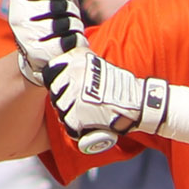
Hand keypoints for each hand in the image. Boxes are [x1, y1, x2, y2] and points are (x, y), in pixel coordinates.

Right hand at [7, 0, 86, 85]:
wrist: (38, 58)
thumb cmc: (50, 22)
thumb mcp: (55, 0)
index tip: (61, 2)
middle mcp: (18, 17)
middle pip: (60, 5)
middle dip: (71, 12)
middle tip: (68, 20)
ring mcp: (26, 36)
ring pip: (66, 24)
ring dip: (75, 28)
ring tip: (69, 32)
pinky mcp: (38, 54)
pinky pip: (67, 42)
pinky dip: (76, 42)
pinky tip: (71, 43)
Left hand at [45, 48, 166, 145]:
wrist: (138, 102)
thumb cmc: (121, 86)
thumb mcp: (97, 66)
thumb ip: (78, 67)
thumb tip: (59, 74)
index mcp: (76, 58)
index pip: (50, 70)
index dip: (58, 82)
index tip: (66, 88)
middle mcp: (73, 73)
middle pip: (55, 92)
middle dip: (64, 100)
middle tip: (80, 105)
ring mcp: (73, 94)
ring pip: (60, 109)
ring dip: (70, 115)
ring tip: (87, 115)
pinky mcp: (76, 114)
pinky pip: (69, 125)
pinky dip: (78, 130)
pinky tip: (90, 126)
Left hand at [80, 0, 157, 21]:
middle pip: (86, 3)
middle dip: (91, 3)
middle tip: (100, 4)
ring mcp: (101, 7)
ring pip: (91, 12)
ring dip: (95, 12)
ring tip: (105, 10)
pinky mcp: (106, 17)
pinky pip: (98, 20)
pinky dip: (101, 18)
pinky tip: (109, 14)